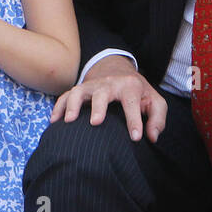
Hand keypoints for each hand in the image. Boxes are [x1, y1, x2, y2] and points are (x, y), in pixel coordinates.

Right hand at [51, 54, 166, 141]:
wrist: (120, 73)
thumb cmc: (139, 94)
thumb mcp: (155, 102)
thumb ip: (157, 119)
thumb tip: (151, 137)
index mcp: (130, 86)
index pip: (132, 103)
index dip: (134, 120)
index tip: (136, 138)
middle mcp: (109, 84)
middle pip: (102, 92)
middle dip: (98, 106)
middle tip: (96, 123)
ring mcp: (91, 86)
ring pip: (79, 91)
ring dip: (73, 105)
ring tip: (69, 121)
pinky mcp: (79, 90)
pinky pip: (65, 96)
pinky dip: (58, 107)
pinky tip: (54, 122)